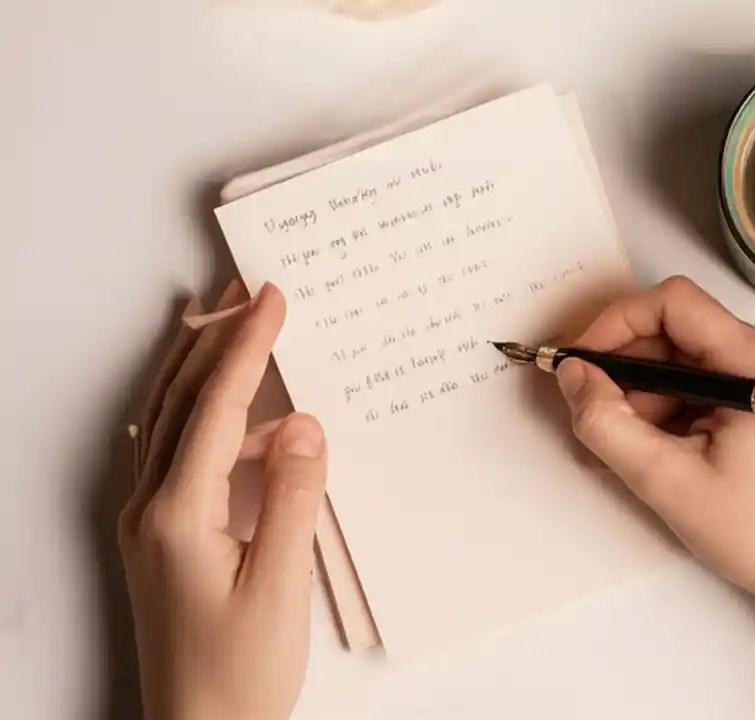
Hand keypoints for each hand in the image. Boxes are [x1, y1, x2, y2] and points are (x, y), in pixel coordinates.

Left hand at [119, 283, 324, 719]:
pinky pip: (173, 455)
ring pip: (165, 423)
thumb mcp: (280, 584)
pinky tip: (238, 418)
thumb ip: (292, 496)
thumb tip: (302, 422)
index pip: (213, 408)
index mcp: (177, 515)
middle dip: (208, 339)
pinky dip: (200, 417)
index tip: (270, 299)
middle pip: (174, 401)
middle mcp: (150, 509)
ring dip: (196, 370)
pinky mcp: (160, 538)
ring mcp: (149, 523)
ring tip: (231, 328)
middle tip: (241, 291)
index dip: (245, 348)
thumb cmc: (240, 671)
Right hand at [554, 276, 754, 606]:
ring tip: (639, 445)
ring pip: (697, 355)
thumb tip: (573, 375)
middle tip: (601, 413)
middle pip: (684, 327)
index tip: (584, 364)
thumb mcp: (667, 482)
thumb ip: (607, 423)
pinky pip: (718, 378)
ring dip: (655, 390)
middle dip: (632, 365)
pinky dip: (682, 403)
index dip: (616, 324)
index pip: (674, 302)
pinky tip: (671, 448)